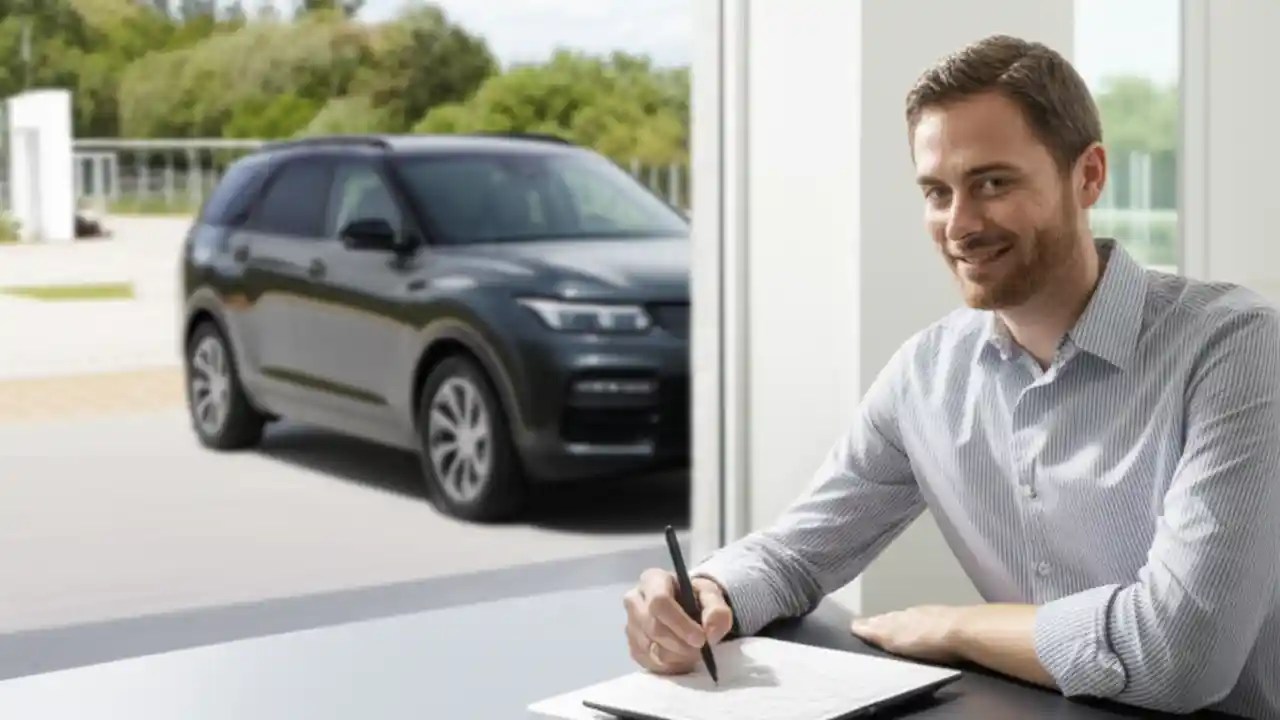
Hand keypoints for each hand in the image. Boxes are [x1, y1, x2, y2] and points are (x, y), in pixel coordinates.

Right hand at [623, 568, 733, 674]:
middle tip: (701, 650)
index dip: (680, 623)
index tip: (701, 639)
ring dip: (677, 656)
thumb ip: (716, 610)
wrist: (686, 611)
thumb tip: (710, 631)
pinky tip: (681, 657)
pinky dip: (669, 665)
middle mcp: (634, 600)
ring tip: (693, 651)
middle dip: (680, 644)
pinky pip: (649, 662)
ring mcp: (630, 624)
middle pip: (653, 627)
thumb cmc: (696, 599)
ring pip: (651, 648)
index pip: (659, 602)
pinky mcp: (632, 646)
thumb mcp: (712, 596)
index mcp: (652, 580)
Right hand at [850, 605, 964, 663]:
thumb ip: (876, 632)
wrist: (964, 630)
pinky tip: (920, 627)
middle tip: (872, 625)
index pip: (877, 621)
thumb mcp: (895, 638)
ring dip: (899, 622)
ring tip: (893, 626)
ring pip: (908, 617)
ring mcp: (929, 614)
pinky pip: (924, 619)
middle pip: (891, 618)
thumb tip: (853, 625)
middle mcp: (910, 612)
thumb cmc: (926, 639)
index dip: (867, 625)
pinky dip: (918, 623)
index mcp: (895, 617)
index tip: (856, 626)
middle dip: (882, 622)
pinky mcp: (946, 619)